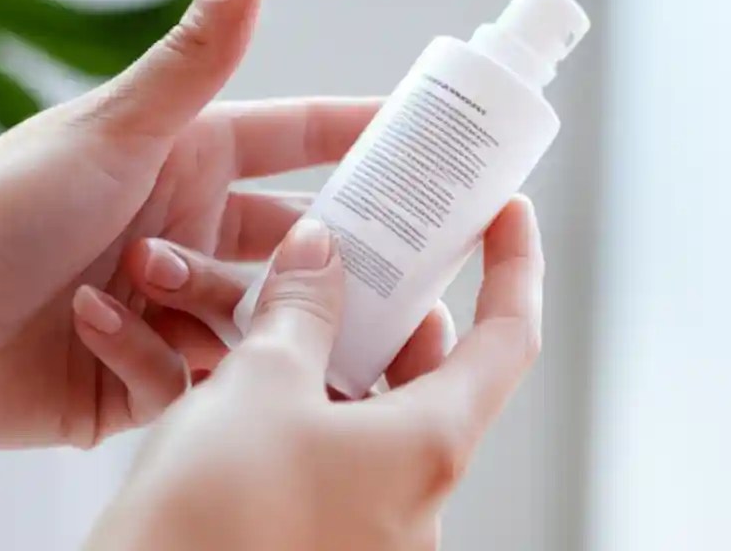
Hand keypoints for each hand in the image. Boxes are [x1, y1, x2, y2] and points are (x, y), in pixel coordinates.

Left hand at [0, 0, 381, 447]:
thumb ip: (203, 46)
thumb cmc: (3, 202)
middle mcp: (181, 230)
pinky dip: (152, 361)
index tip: (441, 151)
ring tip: (211, 309)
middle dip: (335, 261)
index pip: (301, 142)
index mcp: (187, 160)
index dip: (366, 142)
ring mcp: (160, 307)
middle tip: (397, 283)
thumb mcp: (122, 124)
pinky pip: (187, 381)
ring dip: (232, 318)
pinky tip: (97, 332)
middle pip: (293, 245)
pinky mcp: (132, 378)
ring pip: (253, 324)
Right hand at [83, 198, 543, 550]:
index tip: (505, 213)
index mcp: (428, 446)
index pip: (507, 340)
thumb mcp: (259, 383)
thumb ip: (299, 306)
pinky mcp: (311, 536)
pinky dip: (285, 402)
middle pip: (425, 372)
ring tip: (262, 297)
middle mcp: (410, 493)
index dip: (515, 266)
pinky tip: (221, 365)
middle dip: (387, 305)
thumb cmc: (215, 514)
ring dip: (318, 350)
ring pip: (358, 409)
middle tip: (350, 250)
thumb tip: (320, 252)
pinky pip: (314, 450)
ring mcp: (363, 523)